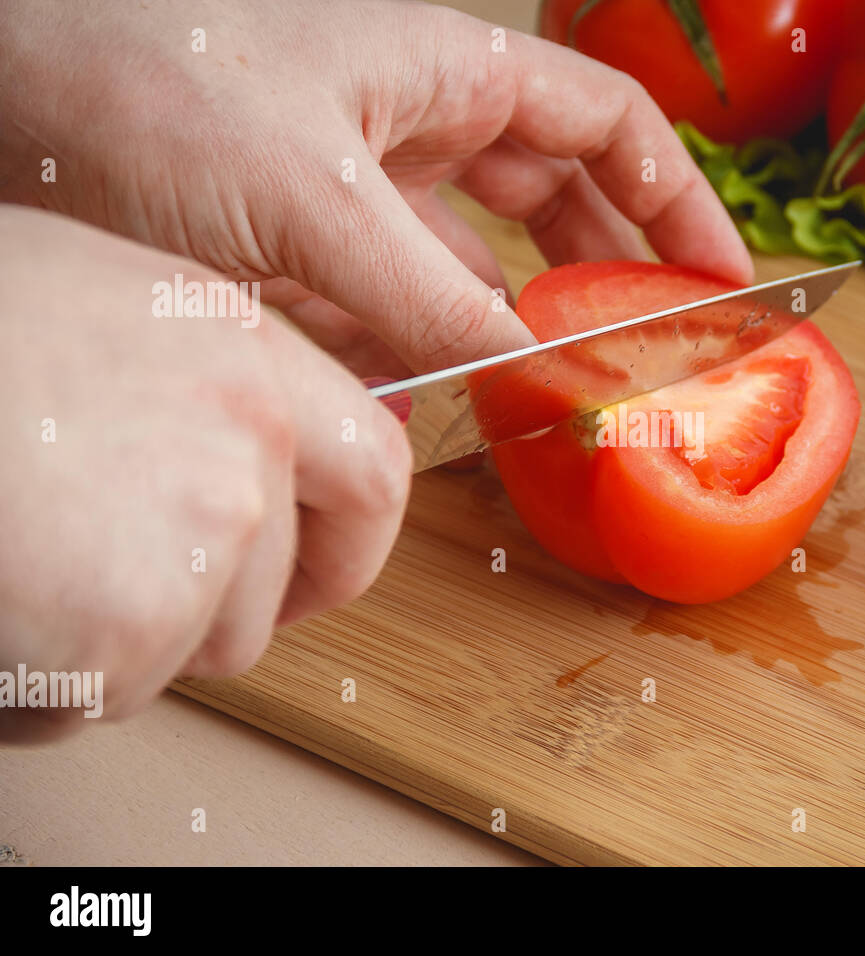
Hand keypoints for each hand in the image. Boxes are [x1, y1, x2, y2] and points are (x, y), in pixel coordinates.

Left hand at [0, 0, 752, 377]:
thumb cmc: (137, 84)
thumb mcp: (312, 200)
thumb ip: (434, 296)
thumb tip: (532, 370)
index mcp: (440, 71)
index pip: (602, 126)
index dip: (675, 199)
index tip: (723, 280)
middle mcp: (407, 124)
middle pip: (549, 200)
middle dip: (604, 276)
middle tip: (651, 356)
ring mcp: (350, 186)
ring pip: (465, 268)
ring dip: (502, 333)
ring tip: (546, 397)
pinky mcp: (293, 244)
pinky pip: (385, 305)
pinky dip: (412, 354)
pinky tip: (425, 398)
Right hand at [0, 207, 410, 740]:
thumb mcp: (97, 305)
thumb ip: (198, 379)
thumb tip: (258, 456)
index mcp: (244, 349)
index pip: (373, 468)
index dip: (346, 540)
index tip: (309, 572)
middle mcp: (247, 432)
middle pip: (287, 580)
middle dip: (221, 609)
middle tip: (122, 591)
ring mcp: (200, 528)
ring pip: (206, 644)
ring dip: (124, 641)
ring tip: (25, 566)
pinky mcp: (128, 622)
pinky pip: (116, 693)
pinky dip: (50, 686)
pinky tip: (3, 612)